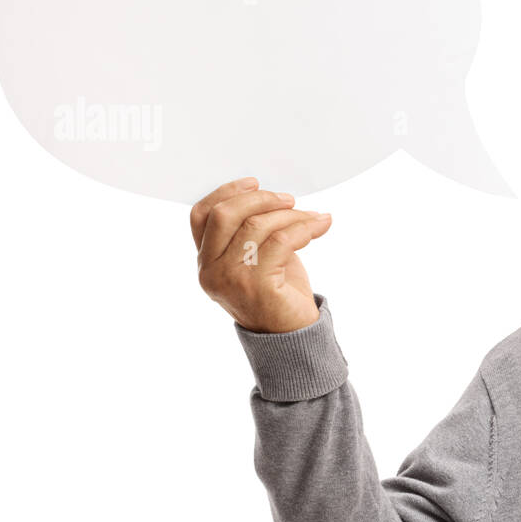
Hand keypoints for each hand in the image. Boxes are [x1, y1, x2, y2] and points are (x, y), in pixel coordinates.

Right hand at [190, 177, 333, 332]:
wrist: (292, 338)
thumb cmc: (276, 295)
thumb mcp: (254, 259)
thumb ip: (249, 231)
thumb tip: (271, 196)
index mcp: (205, 262)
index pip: (201, 215)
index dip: (227, 192)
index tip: (255, 183)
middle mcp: (211, 271)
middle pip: (226, 215)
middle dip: (261, 199)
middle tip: (289, 201)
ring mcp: (231, 280)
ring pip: (257, 226)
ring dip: (291, 215)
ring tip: (312, 218)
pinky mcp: (257, 286)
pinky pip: (281, 241)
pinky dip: (304, 228)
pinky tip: (319, 227)